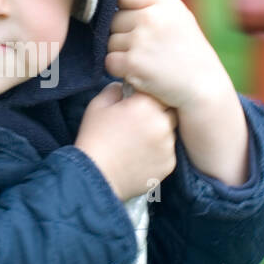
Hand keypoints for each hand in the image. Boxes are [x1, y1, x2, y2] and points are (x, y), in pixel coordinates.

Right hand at [75, 82, 177, 201]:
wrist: (95, 176)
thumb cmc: (94, 138)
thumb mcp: (98, 105)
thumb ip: (114, 89)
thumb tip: (124, 87)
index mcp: (146, 104)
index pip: (160, 91)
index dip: (149, 97)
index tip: (137, 104)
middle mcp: (162, 123)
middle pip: (170, 111)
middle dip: (158, 114)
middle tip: (138, 124)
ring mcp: (168, 145)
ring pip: (170, 133)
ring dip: (159, 134)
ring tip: (136, 144)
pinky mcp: (169, 165)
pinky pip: (168, 153)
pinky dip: (158, 153)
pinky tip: (139, 157)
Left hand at [105, 0, 226, 109]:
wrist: (202, 87)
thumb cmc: (189, 53)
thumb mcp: (179, 18)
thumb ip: (152, 5)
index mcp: (165, 2)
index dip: (126, 5)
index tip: (135, 17)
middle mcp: (152, 17)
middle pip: (114, 19)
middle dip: (124, 33)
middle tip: (147, 47)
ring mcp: (141, 40)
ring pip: (110, 41)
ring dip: (122, 53)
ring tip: (146, 60)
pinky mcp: (133, 63)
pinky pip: (110, 61)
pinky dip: (120, 69)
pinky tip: (140, 72)